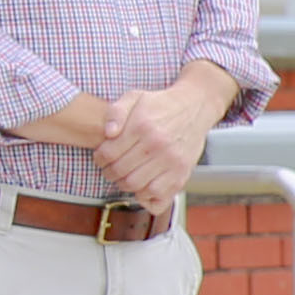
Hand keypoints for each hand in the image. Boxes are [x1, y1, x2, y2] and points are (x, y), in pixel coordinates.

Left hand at [89, 64, 233, 210]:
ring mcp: (172, 160)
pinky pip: (159, 195)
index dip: (99, 159)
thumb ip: (115, 112)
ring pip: (136, 186)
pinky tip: (142, 187)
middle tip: (110, 168)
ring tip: (124, 176)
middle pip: (120, 172)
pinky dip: (146, 196)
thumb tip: (108, 133)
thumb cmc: (160, 104)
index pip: (108, 153)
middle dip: (109, 173)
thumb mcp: (134, 97)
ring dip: (124, 185)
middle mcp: (157, 145)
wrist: (194, 107)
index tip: (101, 157)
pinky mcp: (182, 172)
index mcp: (142, 126)